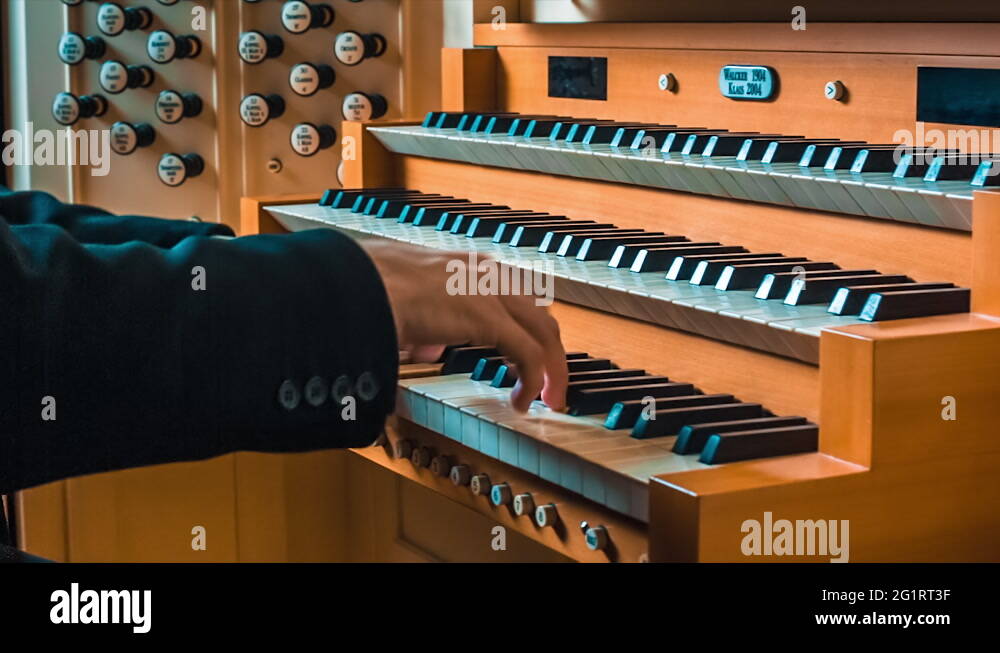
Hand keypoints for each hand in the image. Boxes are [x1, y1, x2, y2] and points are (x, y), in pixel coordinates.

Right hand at [360, 239, 566, 411]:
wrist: (360, 286)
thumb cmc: (371, 292)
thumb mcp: (408, 308)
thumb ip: (426, 328)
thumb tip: (428, 347)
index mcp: (469, 267)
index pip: (517, 297)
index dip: (527, 331)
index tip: (527, 358)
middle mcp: (488, 274)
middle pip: (540, 315)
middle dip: (550, 351)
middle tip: (551, 382)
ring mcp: (491, 293)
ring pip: (545, 334)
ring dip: (552, 369)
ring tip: (549, 399)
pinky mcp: (489, 318)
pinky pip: (529, 356)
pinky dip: (534, 383)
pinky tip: (522, 404)